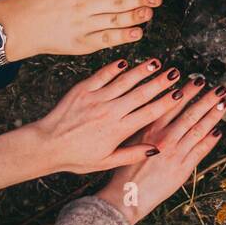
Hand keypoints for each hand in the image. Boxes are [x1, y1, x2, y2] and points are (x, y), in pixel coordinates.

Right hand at [0, 0, 161, 59]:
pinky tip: (137, 32)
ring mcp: (83, 25)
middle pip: (119, 1)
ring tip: (150, 11)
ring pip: (116, 20)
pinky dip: (123, 36)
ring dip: (136, 16)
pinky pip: (107, 40)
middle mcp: (84, 4)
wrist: (19, 25)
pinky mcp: (82, 43)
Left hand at [31, 58, 203, 173]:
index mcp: (118, 130)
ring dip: (142, 71)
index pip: (149, 113)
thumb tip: (157, 148)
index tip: (179, 93)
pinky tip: (126, 62)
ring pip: (124, 81)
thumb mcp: (106, 162)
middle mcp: (110, 112)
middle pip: (141, 93)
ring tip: (157, 63)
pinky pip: (102, 76)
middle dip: (160, 82)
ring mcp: (96, 99)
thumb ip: (132, 154)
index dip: (166, 102)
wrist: (46, 146)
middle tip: (175, 73)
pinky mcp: (82, 90)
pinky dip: (114, 68)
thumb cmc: (76, 157)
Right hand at [98, 74, 225, 222]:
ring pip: (199, 130)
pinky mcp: (183, 169)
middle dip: (206, 99)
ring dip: (213, 115)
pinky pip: (200, 151)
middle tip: (219, 88)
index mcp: (150, 130)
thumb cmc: (124, 170)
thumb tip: (158, 110)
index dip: (187, 92)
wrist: (126, 197)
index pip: (173, 105)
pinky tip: (219, 131)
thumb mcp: (130, 142)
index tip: (198, 80)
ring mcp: (176, 154)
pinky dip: (211, 140)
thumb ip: (145, 126)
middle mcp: (165, 139)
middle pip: (190, 114)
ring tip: (224, 103)